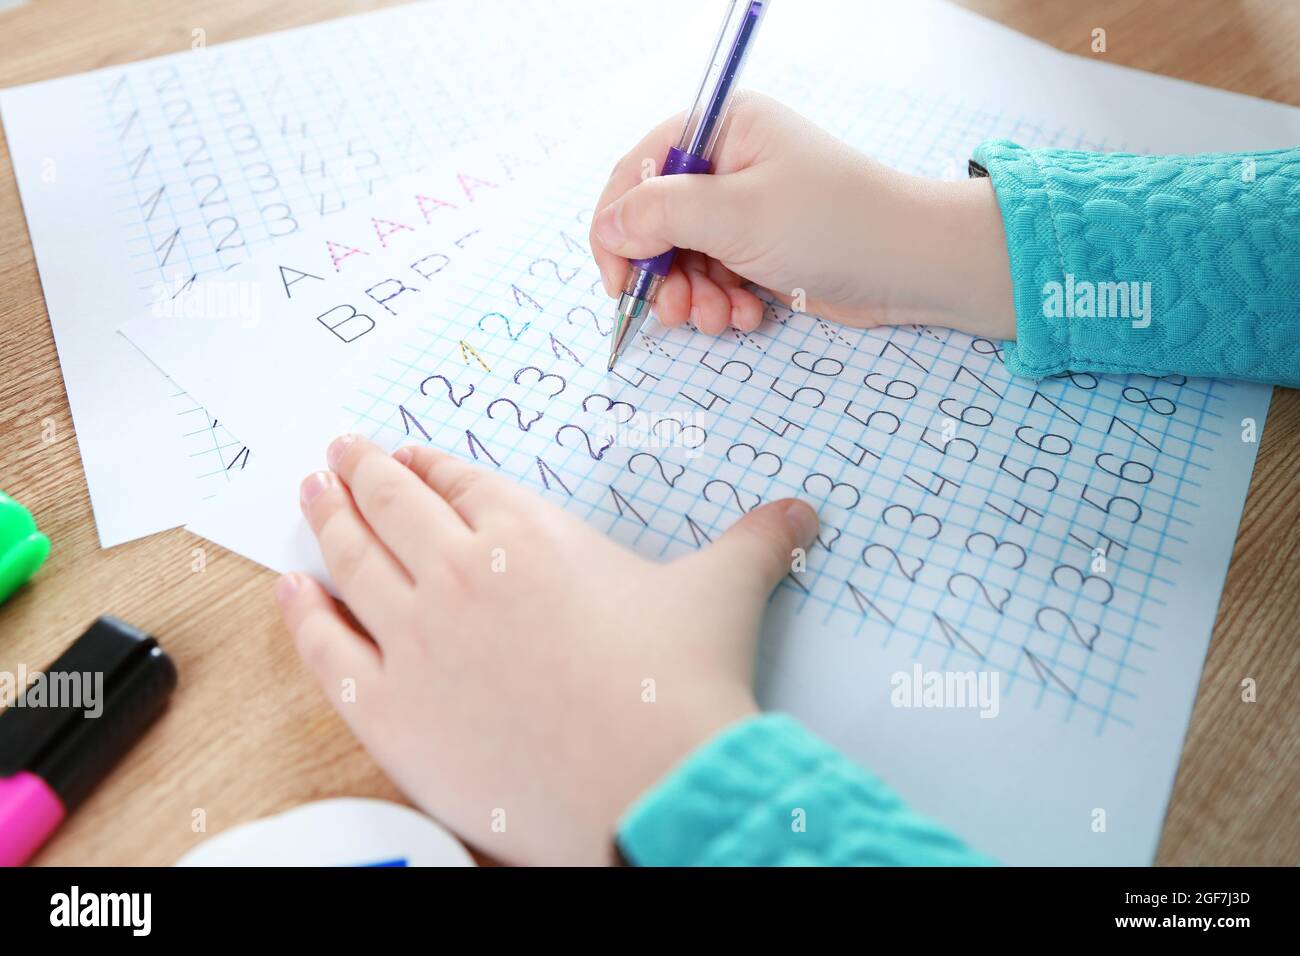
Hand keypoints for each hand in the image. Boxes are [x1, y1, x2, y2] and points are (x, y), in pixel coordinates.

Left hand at [275, 434, 819, 865]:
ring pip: (351, 560)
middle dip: (363, 470)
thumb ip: (756, 541)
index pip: (458, 481)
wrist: (649, 787)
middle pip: (392, 503)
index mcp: (527, 533)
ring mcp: (415, 639)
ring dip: (326, 517)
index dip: (428, 462)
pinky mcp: (390, 709)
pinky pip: (328, 647)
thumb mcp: (722, 594)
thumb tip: (803, 513)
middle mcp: (459, 571)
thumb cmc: (682, 686)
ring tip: (308, 490)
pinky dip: (303, 611)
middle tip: (340, 450)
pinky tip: (290, 585)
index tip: (407, 453)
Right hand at [589, 91, 1014, 339]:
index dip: (617, 226)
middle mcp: (728, 164)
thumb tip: (604, 228)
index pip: (638, 171)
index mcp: (721, 129)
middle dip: (662, 275)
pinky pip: (715, 279)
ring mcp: (745, 210)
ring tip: (719, 319)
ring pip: (683, 260)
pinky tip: (747, 317)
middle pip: (656, 223)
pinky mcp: (761, 250)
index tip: (617, 279)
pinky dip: (722, 304)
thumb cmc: (833, 224)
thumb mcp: (737, 215)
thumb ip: (660, 216)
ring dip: (692, 298)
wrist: (913, 266)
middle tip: (675, 312)